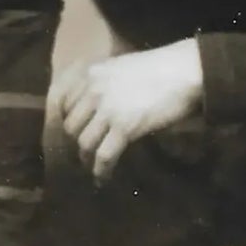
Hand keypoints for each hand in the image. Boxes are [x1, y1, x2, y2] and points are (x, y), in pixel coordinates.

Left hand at [51, 39, 203, 184]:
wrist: (184, 71)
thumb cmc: (160, 67)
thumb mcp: (121, 68)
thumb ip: (103, 84)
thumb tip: (96, 107)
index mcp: (90, 74)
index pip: (61, 103)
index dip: (63, 122)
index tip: (70, 134)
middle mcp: (93, 91)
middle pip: (71, 126)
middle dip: (75, 143)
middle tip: (84, 152)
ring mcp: (107, 110)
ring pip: (84, 143)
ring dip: (87, 158)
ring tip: (93, 166)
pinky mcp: (124, 127)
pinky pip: (104, 155)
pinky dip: (101, 170)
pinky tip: (103, 177)